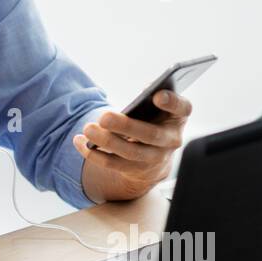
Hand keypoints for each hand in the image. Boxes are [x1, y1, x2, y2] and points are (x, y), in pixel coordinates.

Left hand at [74, 90, 191, 199]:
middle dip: (126, 126)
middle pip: (150, 135)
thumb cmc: (154, 120)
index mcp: (178, 118)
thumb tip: (146, 89)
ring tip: (88, 129)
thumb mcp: (159, 107)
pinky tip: (79, 141)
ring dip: (106, 141)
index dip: (172, 102)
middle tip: (104, 117)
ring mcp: (154, 158)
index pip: (182, 109)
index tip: (157, 95)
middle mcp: (171, 140)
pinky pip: (113, 164)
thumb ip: (153, 96)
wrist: (156, 156)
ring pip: (130, 152)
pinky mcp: (135, 170)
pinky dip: (94, 153)